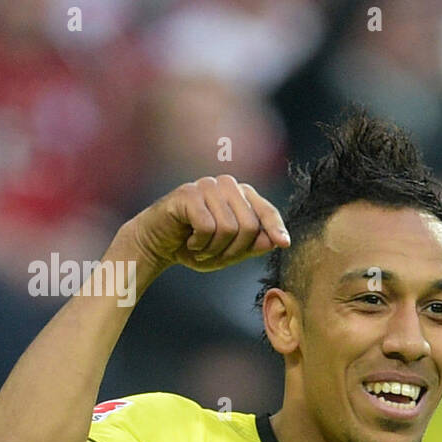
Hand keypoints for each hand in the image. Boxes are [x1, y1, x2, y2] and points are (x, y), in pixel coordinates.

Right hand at [123, 174, 289, 274]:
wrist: (157, 244)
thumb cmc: (196, 246)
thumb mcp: (229, 251)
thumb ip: (253, 245)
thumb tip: (276, 240)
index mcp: (241, 195)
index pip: (266, 211)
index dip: (275, 228)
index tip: (284, 244)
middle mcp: (227, 185)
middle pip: (249, 225)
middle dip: (234, 251)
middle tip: (215, 256)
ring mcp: (207, 186)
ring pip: (229, 228)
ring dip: (214, 249)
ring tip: (200, 248)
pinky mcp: (188, 194)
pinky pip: (208, 226)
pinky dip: (199, 243)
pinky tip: (188, 241)